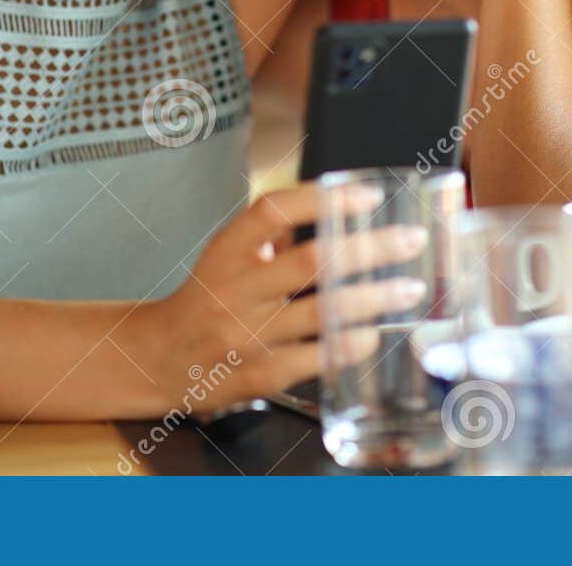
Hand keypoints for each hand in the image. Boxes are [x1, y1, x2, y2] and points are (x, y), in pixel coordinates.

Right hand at [139, 185, 429, 411]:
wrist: (160, 358)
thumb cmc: (208, 298)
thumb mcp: (228, 255)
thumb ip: (273, 234)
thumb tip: (336, 210)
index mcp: (228, 250)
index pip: (273, 210)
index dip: (321, 198)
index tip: (369, 195)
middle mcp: (236, 289)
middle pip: (311, 262)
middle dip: (369, 250)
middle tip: (411, 241)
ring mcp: (247, 335)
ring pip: (320, 314)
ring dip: (372, 300)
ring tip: (409, 289)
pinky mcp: (258, 376)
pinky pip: (313, 360)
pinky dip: (348, 346)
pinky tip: (372, 336)